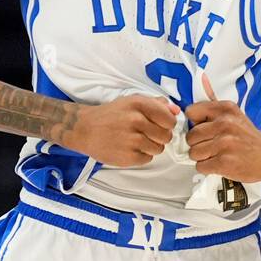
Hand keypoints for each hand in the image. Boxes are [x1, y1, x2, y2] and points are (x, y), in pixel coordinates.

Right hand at [63, 94, 179, 166]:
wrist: (83, 129)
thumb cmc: (111, 114)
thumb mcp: (132, 102)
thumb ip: (156, 104)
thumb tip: (176, 112)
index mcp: (139, 104)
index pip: (170, 120)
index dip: (168, 124)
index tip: (160, 124)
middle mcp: (136, 121)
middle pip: (166, 136)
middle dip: (160, 136)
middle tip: (146, 133)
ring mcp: (131, 140)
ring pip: (159, 149)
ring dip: (151, 147)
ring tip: (136, 140)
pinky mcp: (126, 157)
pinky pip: (147, 159)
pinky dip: (141, 155)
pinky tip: (129, 148)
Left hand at [184, 74, 260, 181]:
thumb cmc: (247, 136)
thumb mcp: (233, 115)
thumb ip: (213, 110)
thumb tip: (194, 98)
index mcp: (226, 109)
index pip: (191, 112)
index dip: (195, 123)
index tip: (203, 129)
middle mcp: (225, 124)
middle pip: (190, 136)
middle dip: (198, 143)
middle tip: (211, 145)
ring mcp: (224, 144)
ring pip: (193, 152)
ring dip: (202, 157)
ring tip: (216, 154)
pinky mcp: (224, 162)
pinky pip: (200, 166)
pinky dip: (207, 168)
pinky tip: (219, 163)